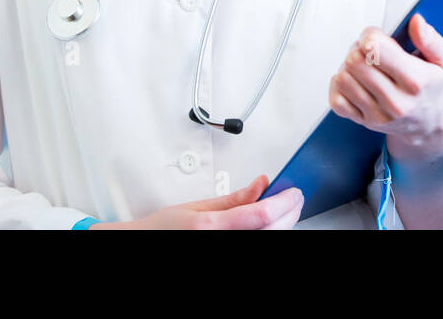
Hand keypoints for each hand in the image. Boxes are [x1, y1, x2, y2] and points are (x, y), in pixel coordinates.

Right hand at [91, 175, 302, 229]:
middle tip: (295, 197)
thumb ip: (234, 198)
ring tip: (286, 209)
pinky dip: (271, 233)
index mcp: (210, 226)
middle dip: (290, 212)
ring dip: (284, 224)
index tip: (294, 191)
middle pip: (272, 230)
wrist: (147, 243)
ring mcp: (226, 250)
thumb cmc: (165, 228)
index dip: (284, 202)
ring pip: (270, 240)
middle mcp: (220, 243)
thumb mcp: (197, 206)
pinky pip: (260, 245)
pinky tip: (273, 224)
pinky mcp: (232, 259)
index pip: (260, 215)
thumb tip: (261, 183)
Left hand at [330, 15, 442, 163]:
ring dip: (348, 66)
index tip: (375, 37)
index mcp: (415, 81)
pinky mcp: (364, 122)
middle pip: (355, 61)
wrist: (428, 123)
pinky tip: (354, 81)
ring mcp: (378, 114)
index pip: (375, 49)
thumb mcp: (442, 61)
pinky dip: (340, 87)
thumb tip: (416, 22)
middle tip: (368, 50)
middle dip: (358, 48)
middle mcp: (396, 101)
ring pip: (343, 78)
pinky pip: (336, 101)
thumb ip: (430, 39)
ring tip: (363, 66)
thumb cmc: (431, 87)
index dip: (370, 35)